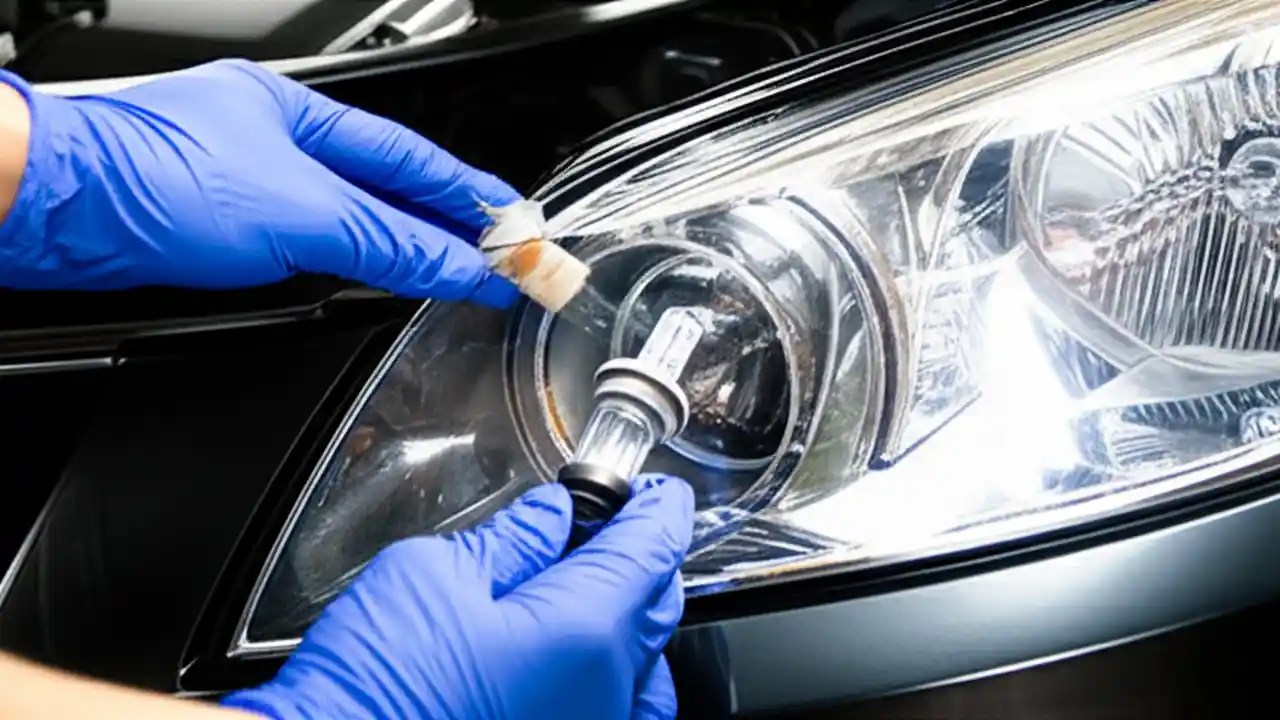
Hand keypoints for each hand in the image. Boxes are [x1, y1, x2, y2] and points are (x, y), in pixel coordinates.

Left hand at [0, 60, 518, 305]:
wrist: (53, 211)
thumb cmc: (149, 177)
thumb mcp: (298, 211)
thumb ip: (387, 240)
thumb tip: (459, 264)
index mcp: (299, 112)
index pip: (410, 160)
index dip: (469, 198)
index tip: (515, 232)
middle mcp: (276, 144)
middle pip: (384, 187)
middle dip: (446, 223)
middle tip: (503, 257)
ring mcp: (248, 186)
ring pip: (348, 219)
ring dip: (403, 247)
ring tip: (456, 272)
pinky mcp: (221, 229)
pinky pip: (312, 246)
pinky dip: (353, 266)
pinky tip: (375, 282)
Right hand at [222, 475, 694, 719]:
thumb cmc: (371, 692)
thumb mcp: (430, 578)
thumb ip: (508, 542)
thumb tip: (549, 519)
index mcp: (584, 631)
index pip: (652, 549)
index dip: (658, 508)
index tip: (654, 492)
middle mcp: (606, 694)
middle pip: (657, 607)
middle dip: (643, 558)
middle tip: (612, 528)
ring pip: (647, 671)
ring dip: (631, 621)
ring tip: (587, 592)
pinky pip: (618, 713)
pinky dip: (614, 679)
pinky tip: (571, 662)